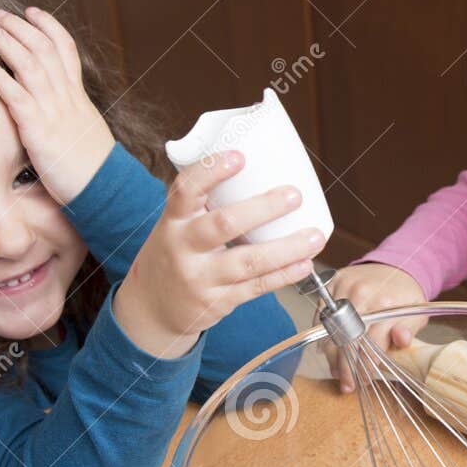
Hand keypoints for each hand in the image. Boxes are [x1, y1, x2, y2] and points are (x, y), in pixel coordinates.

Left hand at [0, 6, 115, 204]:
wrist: (105, 190)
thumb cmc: (93, 167)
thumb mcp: (85, 130)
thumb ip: (70, 112)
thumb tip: (57, 107)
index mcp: (77, 95)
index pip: (65, 48)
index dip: (48, 25)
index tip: (30, 11)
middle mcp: (66, 97)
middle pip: (43, 48)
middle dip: (18, 26)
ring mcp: (53, 112)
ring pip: (29, 64)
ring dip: (5, 41)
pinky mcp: (39, 131)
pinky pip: (18, 98)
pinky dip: (1, 78)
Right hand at [114, 151, 322, 358]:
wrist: (151, 310)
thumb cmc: (174, 256)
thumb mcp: (175, 226)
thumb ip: (205, 204)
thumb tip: (257, 169)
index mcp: (173, 221)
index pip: (186, 190)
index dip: (212, 171)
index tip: (240, 156)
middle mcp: (183, 249)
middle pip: (223, 224)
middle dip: (263, 208)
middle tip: (294, 195)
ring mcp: (200, 278)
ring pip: (248, 261)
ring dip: (286, 248)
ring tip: (315, 236)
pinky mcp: (217, 302)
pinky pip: (256, 287)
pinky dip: (284, 275)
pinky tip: (304, 264)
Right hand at [320, 263, 426, 391]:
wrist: (397, 267)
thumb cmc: (405, 296)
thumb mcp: (416, 314)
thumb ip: (408, 330)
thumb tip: (400, 339)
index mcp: (386, 304)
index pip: (371, 344)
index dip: (366, 366)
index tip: (364, 381)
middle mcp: (362, 293)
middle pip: (347, 339)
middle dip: (345, 367)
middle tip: (346, 385)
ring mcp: (345, 286)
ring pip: (330, 328)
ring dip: (331, 354)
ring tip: (336, 371)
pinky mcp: (333, 281)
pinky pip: (321, 313)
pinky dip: (322, 333)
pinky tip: (327, 350)